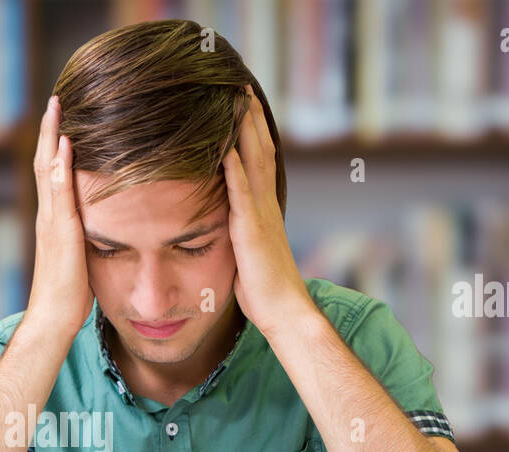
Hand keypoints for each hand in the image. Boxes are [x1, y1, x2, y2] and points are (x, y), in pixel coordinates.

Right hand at [25, 95, 93, 336]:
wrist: (54, 318)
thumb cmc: (70, 296)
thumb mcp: (81, 258)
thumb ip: (86, 238)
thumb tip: (103, 227)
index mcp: (54, 221)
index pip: (52, 175)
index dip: (55, 146)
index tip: (62, 120)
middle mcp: (48, 216)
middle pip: (44, 162)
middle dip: (50, 130)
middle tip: (55, 99)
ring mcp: (51, 221)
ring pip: (47, 169)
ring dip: (51, 136)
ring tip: (56, 107)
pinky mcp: (60, 231)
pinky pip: (59, 191)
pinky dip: (60, 165)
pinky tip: (65, 143)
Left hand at [221, 85, 315, 335]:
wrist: (283, 309)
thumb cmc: (263, 286)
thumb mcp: (248, 248)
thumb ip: (240, 226)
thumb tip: (227, 217)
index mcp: (262, 206)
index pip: (258, 158)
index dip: (250, 129)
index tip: (241, 101)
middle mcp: (263, 204)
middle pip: (259, 150)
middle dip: (248, 117)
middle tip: (239, 85)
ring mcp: (259, 215)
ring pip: (254, 163)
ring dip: (244, 132)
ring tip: (235, 102)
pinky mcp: (251, 232)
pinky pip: (242, 196)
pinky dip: (234, 171)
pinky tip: (225, 150)